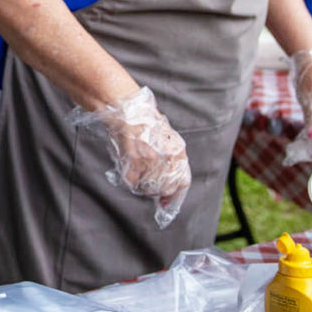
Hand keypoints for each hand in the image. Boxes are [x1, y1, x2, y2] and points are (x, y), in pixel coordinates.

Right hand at [67, 86, 191, 227]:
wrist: (128, 110)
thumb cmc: (145, 121)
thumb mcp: (166, 138)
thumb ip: (170, 158)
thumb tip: (169, 182)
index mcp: (178, 151)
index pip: (182, 181)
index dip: (175, 194)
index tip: (166, 201)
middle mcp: (167, 158)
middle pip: (166, 187)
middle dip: (158, 190)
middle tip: (149, 186)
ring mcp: (150, 160)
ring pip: (148, 187)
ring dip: (143, 186)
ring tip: (138, 174)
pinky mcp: (134, 161)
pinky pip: (132, 181)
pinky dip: (129, 179)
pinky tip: (128, 170)